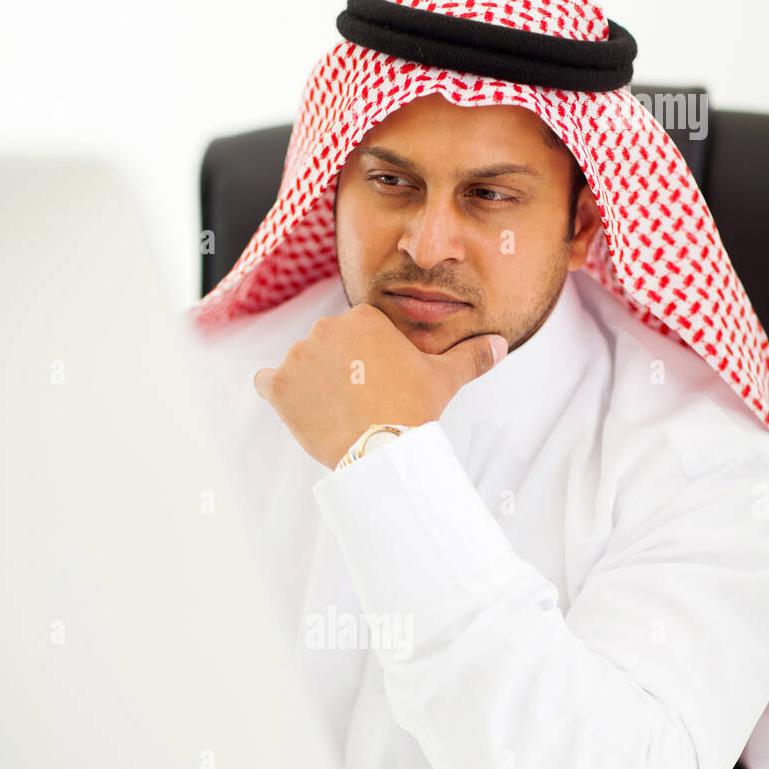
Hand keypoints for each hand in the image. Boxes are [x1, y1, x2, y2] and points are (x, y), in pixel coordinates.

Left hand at [253, 302, 506, 468]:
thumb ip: (471, 356)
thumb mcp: (445, 379)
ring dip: (310, 385)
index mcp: (363, 318)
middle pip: (327, 348)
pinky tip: (298, 409)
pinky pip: (267, 384)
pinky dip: (277, 394)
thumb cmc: (413, 411)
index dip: (366, 363)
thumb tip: (501, 344)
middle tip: (357, 403)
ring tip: (335, 412)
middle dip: (338, 372)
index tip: (376, 386)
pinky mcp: (277, 386)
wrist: (382, 450)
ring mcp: (298, 356)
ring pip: (299, 366)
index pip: (356, 336)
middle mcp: (326, 328)